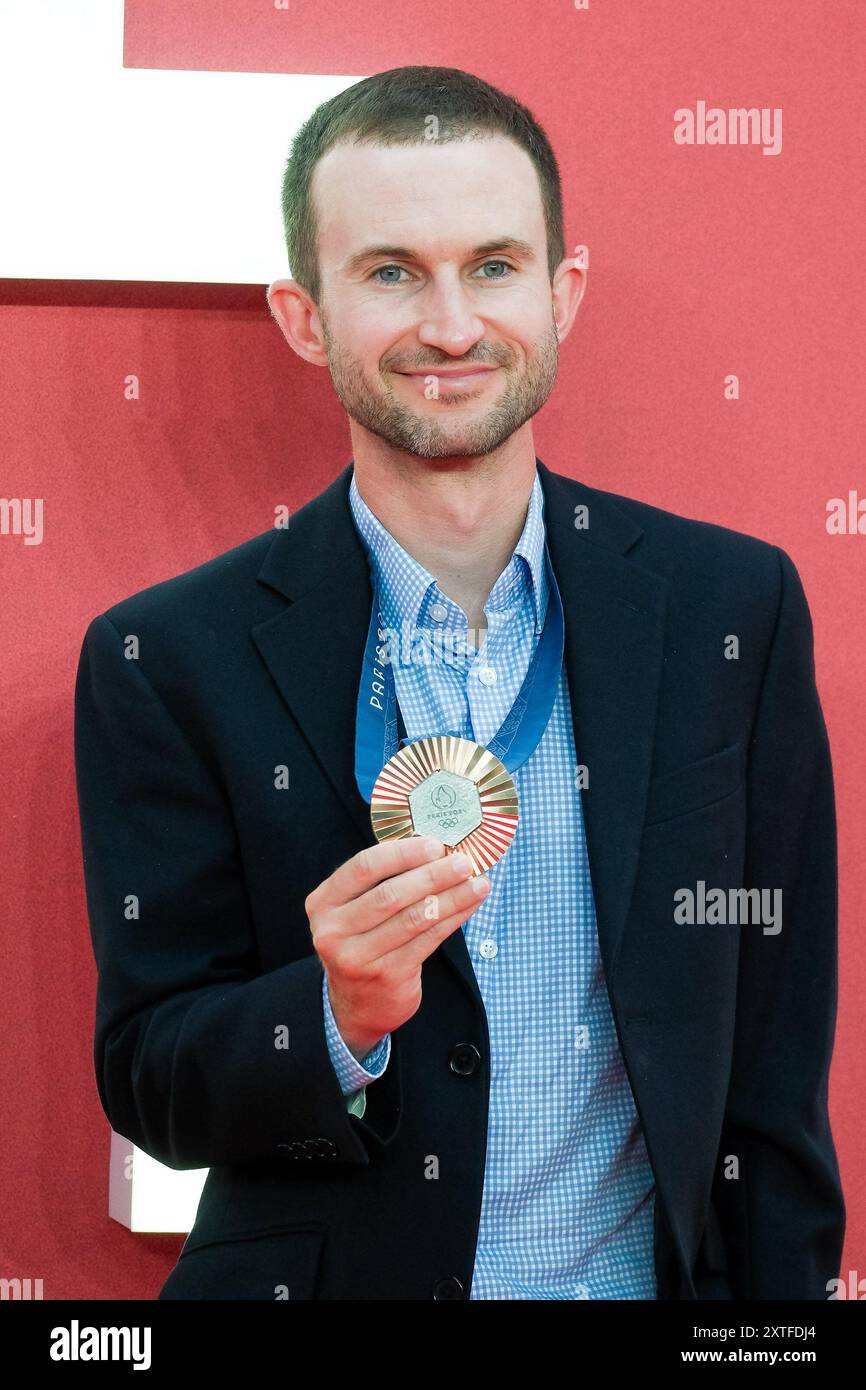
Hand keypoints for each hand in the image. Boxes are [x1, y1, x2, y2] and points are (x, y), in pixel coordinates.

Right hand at [307, 836, 490, 1058]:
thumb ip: (382, 882)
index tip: (434, 844)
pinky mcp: (388, 976)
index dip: (402, 853)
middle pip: (390, 894)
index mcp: (323, 902)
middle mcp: (334, 930)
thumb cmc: (363, 942)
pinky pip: (428, 940)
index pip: (363, 868)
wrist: (357, 1004)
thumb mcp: (355, 910)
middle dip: (433, 875)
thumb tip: (436, 850)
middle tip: (464, 862)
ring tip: (478, 883)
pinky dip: (454, 918)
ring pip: (414, 918)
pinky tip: (470, 905)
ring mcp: (359, 957)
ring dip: (452, 897)